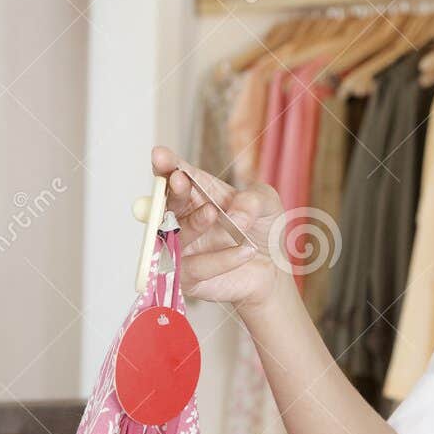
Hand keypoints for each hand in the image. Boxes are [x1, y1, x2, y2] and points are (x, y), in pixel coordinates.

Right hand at [151, 147, 286, 312]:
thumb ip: (254, 199)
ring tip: (214, 212)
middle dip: (171, 191)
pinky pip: (195, 268)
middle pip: (166, 204)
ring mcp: (182, 249)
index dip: (165, 166)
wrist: (273, 269)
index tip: (160, 155)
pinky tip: (245, 251)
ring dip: (192, 222)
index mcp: (197, 194)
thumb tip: (236, 213)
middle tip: (180, 180)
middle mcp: (183, 220)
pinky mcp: (188, 278)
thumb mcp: (267, 203)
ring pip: (174, 236)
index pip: (175, 176)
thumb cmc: (263, 230)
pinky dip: (221, 259)